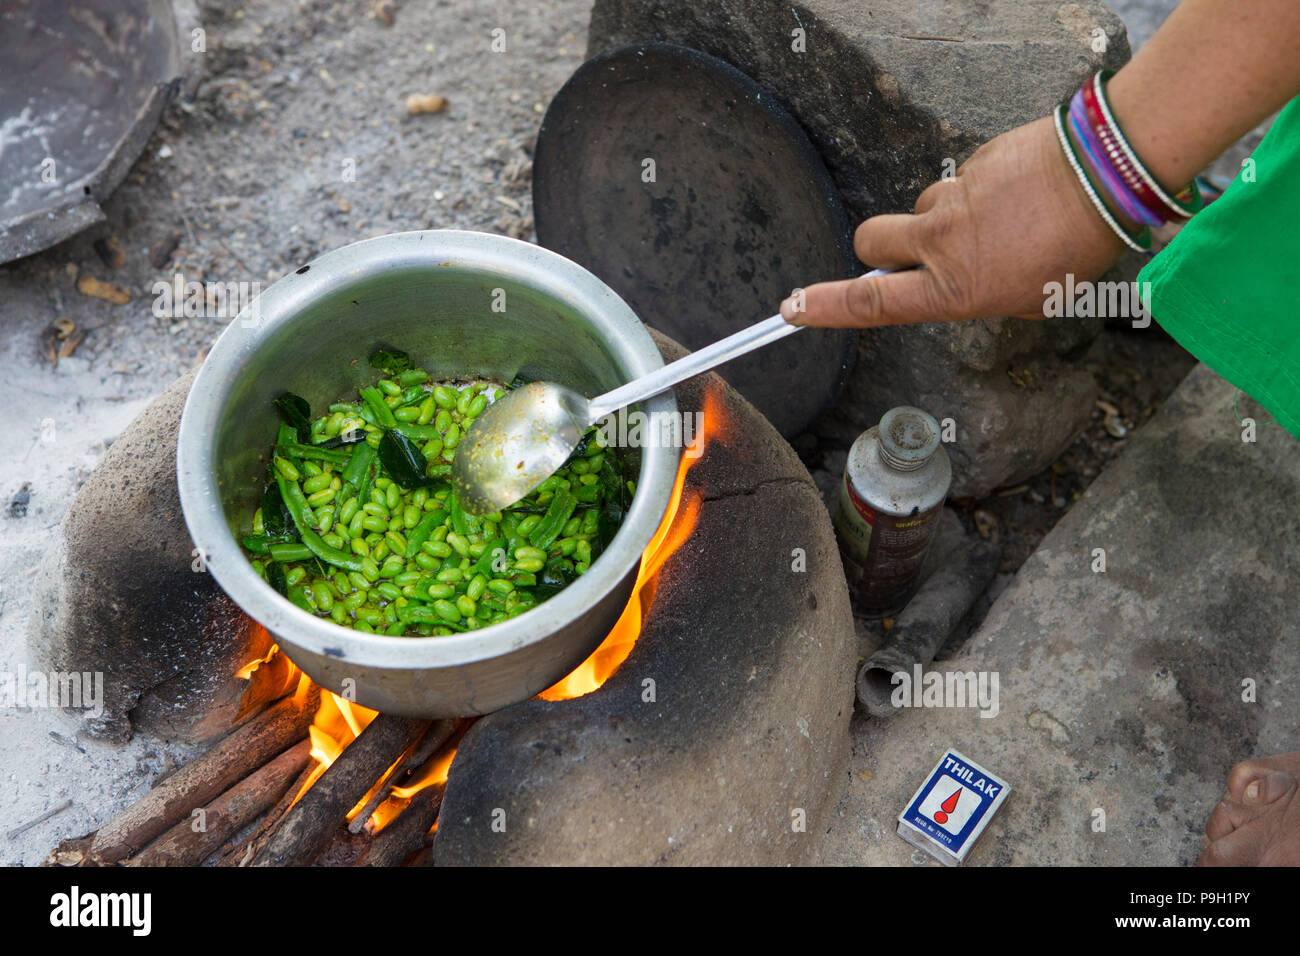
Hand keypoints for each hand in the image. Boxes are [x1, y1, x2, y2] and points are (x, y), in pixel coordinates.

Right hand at [780, 116, 1124, 327]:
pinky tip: (1019, 196)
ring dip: (946, 218)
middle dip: (876, 248)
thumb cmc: (1076, 248)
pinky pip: (960, 182)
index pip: (871, 303)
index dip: (826, 308)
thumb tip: (960, 283)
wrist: (1106, 176)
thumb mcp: (1030, 300)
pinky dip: (980, 192)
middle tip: (906, 253)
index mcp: (953, 289)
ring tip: (1000, 222)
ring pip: (924, 209)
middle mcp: (941, 244)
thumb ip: (981, 296)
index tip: (794, 309)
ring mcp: (952, 200)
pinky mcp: (970, 164)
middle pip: (871, 240)